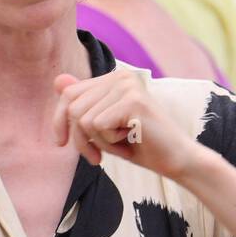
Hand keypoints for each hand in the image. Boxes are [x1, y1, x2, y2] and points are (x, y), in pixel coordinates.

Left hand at [52, 69, 201, 179]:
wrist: (177, 160)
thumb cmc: (139, 145)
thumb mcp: (102, 126)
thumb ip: (83, 104)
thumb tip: (57, 79)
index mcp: (114, 78)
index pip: (68, 94)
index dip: (59, 121)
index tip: (62, 143)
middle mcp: (120, 76)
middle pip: (72, 108)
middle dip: (80, 138)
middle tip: (98, 154)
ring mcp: (127, 86)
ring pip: (83, 119)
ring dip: (99, 142)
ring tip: (122, 144)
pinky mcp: (132, 101)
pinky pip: (97, 126)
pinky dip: (109, 143)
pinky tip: (131, 141)